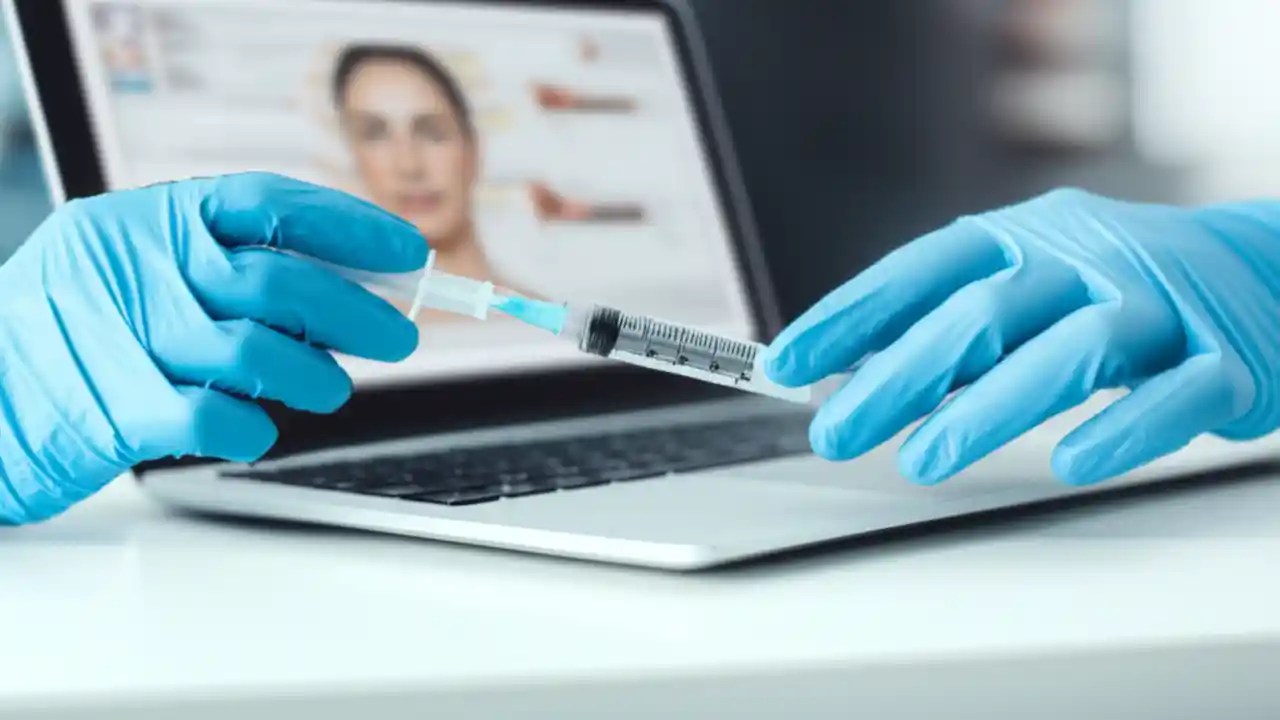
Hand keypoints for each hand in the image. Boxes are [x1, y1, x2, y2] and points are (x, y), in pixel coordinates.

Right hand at [0, 172, 426, 522]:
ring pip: (258, 351)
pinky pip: (219, 415)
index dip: (348, 225)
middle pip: (278, 283)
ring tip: (332, 388)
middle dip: (357, 312)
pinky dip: (254, 425)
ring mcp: (124, 337)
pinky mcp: (119, 411)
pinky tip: (259, 428)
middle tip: (400, 336)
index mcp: (143, 220)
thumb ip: (222, 268)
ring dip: (314, 374)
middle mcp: (134, 267)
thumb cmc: (70, 337)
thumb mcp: (130, 270)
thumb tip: (344, 280)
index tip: (407, 250)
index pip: (266, 203)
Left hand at [765, 189, 1279, 485]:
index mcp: (1027, 235)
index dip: (851, 315)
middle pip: (982, 311)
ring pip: (1070, 352)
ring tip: (925, 458)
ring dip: (989, 407)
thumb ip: (957, 321)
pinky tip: (1072, 463)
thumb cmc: (1122, 285)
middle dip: (899, 375)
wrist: (1266, 269)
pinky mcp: (1224, 360)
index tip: (788, 363)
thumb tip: (855, 371)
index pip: (920, 269)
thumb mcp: (1033, 280)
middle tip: (838, 430)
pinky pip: (1172, 396)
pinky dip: (1121, 429)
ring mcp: (1157, 306)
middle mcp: (1086, 259)